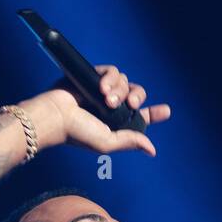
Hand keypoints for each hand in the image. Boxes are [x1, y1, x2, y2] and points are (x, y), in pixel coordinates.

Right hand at [38, 64, 170, 156]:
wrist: (56, 116)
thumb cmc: (78, 133)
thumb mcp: (107, 142)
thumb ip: (130, 142)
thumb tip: (152, 150)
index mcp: (116, 123)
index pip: (140, 116)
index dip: (154, 113)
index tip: (166, 111)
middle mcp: (111, 106)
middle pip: (137, 95)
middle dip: (138, 97)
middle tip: (131, 105)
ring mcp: (103, 90)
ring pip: (125, 82)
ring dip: (120, 90)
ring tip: (106, 99)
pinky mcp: (94, 76)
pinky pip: (113, 71)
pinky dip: (110, 78)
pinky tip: (101, 88)